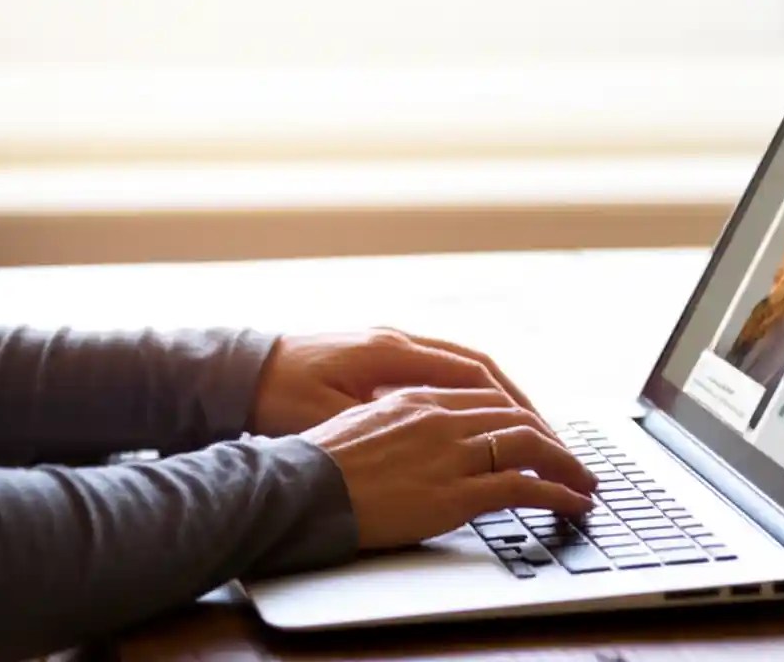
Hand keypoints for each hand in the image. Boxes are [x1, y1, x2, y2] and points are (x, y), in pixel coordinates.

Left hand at [252, 328, 551, 438]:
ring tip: (525, 431)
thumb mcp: (329, 418)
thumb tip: (434, 442)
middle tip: (548, 436)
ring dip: (496, 397)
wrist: (235, 373)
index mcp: (390, 351)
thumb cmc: (276, 398)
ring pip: (461, 366)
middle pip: (477, 365)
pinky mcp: (377, 359)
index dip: (512, 404)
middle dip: (517, 401)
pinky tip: (477, 421)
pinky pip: (439, 373)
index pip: (472, 372)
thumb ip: (383, 424)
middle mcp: (397, 341)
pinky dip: (467, 396)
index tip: (539, 432)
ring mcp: (388, 346)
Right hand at [302, 386, 596, 549]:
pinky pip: (523, 487)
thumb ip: (395, 423)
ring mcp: (450, 452)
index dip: (520, 415)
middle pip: (515, 416)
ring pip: (528, 445)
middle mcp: (441, 417)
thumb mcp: (358, 424)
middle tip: (572, 457)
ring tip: (584, 480)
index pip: (486, 397)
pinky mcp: (455, 492)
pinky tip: (573, 502)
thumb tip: (413, 436)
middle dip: (550, 437)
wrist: (295, 487)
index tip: (537, 431)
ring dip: (565, 463)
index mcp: (417, 398)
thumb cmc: (315, 464)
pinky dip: (557, 492)